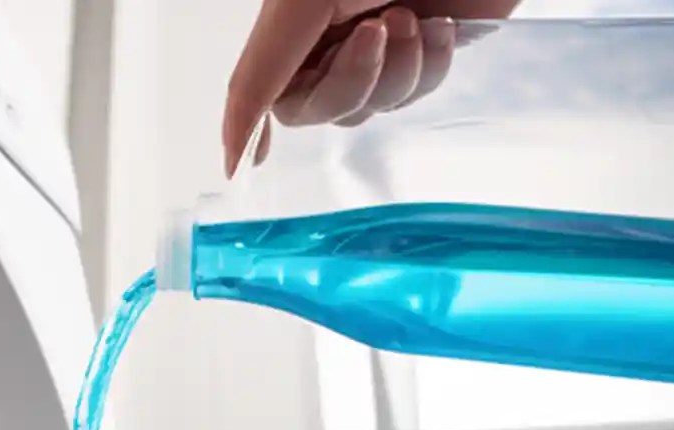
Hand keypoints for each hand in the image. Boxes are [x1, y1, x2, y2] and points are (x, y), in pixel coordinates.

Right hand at [223, 0, 521, 175]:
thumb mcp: (301, 2)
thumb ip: (259, 74)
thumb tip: (232, 150)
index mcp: (289, 24)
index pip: (257, 92)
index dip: (246, 130)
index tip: (242, 168)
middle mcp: (326, 40)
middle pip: (318, 107)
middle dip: (353, 78)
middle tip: (379, 29)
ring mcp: (376, 49)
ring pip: (371, 105)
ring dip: (398, 69)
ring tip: (413, 17)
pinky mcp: (422, 53)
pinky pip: (416, 92)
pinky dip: (432, 64)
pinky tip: (441, 25)